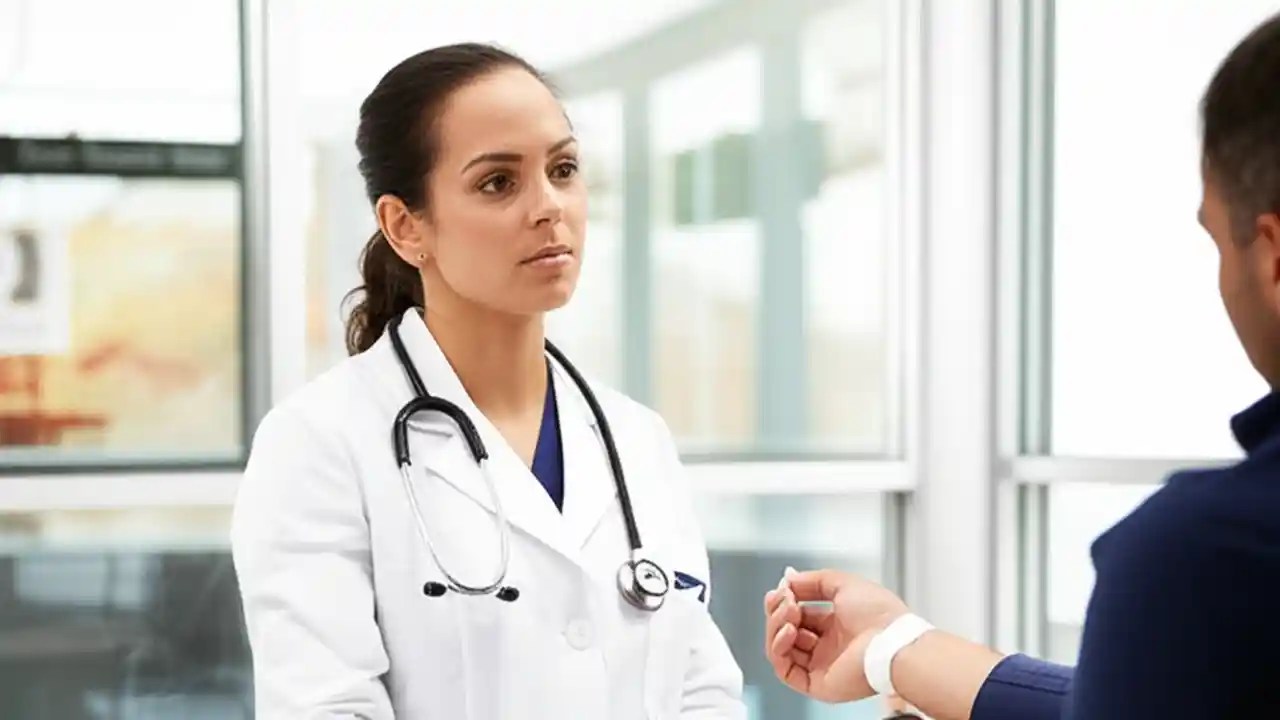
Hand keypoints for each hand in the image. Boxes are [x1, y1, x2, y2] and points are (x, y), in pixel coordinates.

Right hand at [763, 568, 909, 703]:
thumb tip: (789, 579)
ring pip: (781, 650)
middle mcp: (828, 646)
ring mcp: (821, 665)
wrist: (892, 642)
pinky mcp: (817, 684)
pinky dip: (778, 649)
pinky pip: (785, 671)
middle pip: (786, 631)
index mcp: (837, 625)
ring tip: (789, 613)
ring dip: (776, 627)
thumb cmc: (880, 614)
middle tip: (785, 600)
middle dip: (778, 612)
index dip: (785, 602)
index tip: (782, 590)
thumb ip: (813, 580)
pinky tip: (787, 632)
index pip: (799, 615)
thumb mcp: (844, 583)